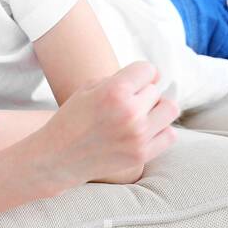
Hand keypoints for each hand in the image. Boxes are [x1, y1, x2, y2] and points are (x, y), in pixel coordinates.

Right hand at [47, 61, 178, 184]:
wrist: (58, 157)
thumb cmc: (72, 118)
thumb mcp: (88, 88)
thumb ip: (121, 78)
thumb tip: (155, 77)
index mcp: (114, 92)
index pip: (148, 70)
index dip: (140, 74)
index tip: (131, 82)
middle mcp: (129, 113)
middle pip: (156, 90)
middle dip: (141, 93)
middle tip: (125, 103)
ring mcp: (138, 136)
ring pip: (169, 109)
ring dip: (156, 108)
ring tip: (141, 114)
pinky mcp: (142, 155)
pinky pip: (170, 134)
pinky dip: (161, 130)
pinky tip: (145, 131)